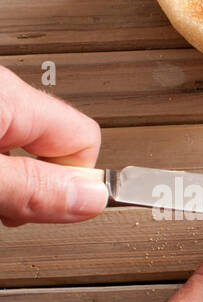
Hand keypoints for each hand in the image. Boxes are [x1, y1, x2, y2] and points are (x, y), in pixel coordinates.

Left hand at [0, 65, 107, 225]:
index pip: (86, 141)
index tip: (50, 211)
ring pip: (21, 146)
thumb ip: (34, 186)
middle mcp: (1, 90)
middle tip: (7, 206)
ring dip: (11, 178)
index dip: (73, 182)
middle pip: (54, 146)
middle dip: (37, 184)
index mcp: (10, 97)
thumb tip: (94, 198)